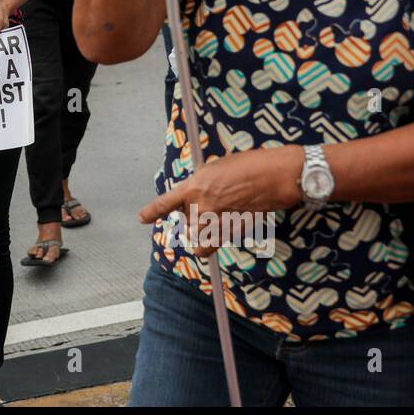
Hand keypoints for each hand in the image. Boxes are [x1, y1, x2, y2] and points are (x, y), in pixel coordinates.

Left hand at [138, 146, 303, 256]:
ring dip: (201, 230)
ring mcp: (213, 221)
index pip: (165, 203)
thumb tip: (196, 194)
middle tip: (210, 205)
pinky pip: (206, 248)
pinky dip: (205, 247)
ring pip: (195, 235)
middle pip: (185, 220)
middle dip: (192, 215)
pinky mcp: (227, 232)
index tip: (142, 218)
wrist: (271, 177)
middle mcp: (199, 206)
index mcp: (193, 186)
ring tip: (217, 216)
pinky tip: (208, 242)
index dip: (152, 212)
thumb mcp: (215, 168)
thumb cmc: (247, 166)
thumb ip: (201, 183)